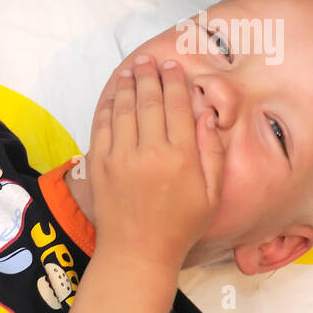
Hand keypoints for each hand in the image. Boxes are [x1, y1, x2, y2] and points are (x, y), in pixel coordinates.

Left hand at [88, 57, 224, 270]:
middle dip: (151, 76)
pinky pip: (103, 126)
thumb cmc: (180, 226)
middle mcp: (150, 153)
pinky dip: (109, 106)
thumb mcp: (211, 195)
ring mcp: (121, 157)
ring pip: (125, 109)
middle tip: (150, 60)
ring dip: (129, 85)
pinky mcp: (100, 165)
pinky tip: (115, 94)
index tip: (173, 66)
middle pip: (150, 102)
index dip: (175, 82)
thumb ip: (213, 154)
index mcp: (181, 158)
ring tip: (133, 69)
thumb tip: (207, 117)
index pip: (178, 107)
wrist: (137, 253)